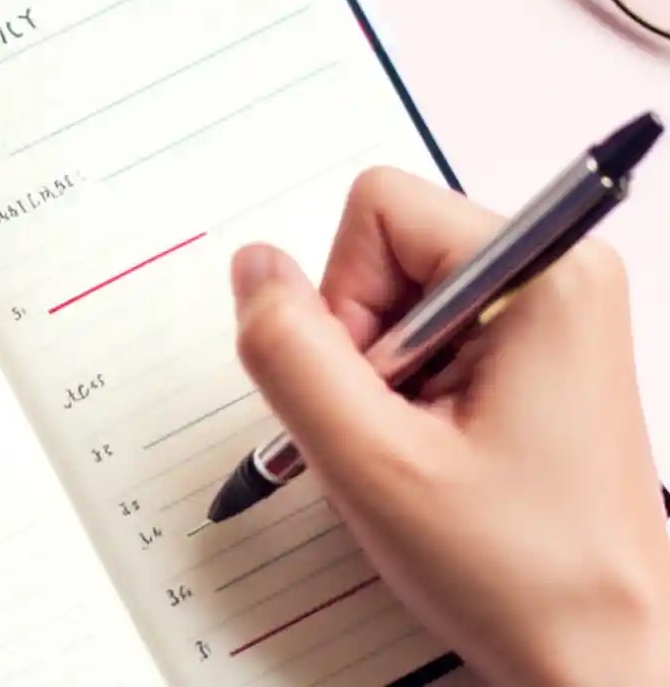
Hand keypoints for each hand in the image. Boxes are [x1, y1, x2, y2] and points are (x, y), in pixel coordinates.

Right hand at [230, 167, 669, 685]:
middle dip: (359, 351)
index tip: (375, 390)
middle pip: (383, 255)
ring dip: (375, 387)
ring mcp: (545, 320)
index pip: (377, 210)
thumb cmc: (522, 572)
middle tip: (394, 435)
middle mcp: (555, 279)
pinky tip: (427, 459)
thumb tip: (254, 270)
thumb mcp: (370, 461)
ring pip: (394, 306)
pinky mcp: (529, 359)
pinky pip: (424, 344)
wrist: (598, 656)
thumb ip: (291, 351)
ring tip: (414, 457)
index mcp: (544, 275)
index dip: (342, 302)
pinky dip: (399, 403)